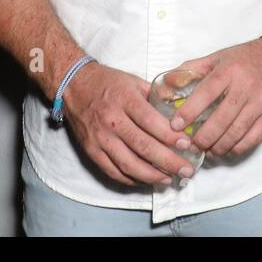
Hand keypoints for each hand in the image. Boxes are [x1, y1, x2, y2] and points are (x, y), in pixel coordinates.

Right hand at [60, 62, 196, 186]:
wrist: (73, 86)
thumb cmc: (108, 82)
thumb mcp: (134, 81)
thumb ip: (156, 95)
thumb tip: (181, 109)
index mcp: (125, 100)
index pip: (151, 122)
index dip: (171, 136)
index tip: (188, 144)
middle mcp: (112, 121)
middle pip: (143, 146)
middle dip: (168, 161)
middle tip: (186, 169)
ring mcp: (100, 138)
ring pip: (129, 164)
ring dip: (152, 176)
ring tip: (169, 179)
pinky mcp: (91, 151)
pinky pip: (113, 171)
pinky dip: (131, 179)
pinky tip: (146, 180)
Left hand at [171, 38, 261, 157]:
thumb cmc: (246, 58)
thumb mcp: (218, 57)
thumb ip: (191, 69)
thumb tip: (166, 82)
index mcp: (229, 71)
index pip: (205, 94)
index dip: (188, 112)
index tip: (175, 125)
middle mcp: (245, 87)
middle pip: (220, 120)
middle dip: (202, 138)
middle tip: (191, 145)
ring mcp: (261, 102)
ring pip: (236, 133)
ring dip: (218, 147)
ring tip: (207, 149)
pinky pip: (252, 139)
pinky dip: (237, 148)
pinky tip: (227, 148)